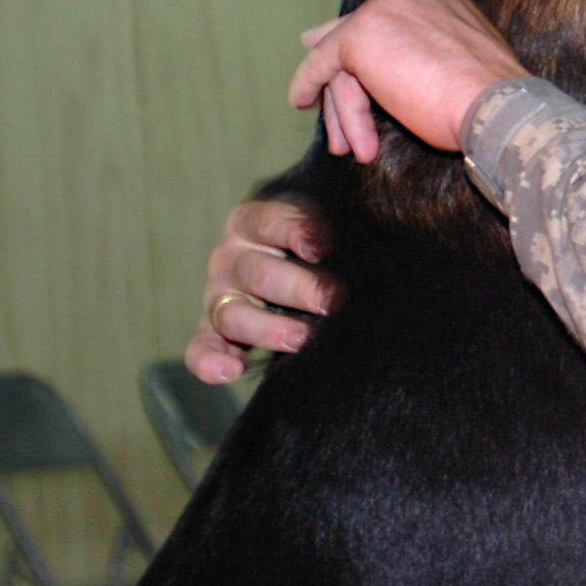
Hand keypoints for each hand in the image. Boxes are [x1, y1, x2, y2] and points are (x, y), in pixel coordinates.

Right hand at [186, 198, 340, 383]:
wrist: (295, 262)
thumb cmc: (318, 240)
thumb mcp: (324, 219)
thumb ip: (340, 219)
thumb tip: (383, 214)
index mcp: (254, 220)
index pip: (272, 222)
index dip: (298, 232)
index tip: (323, 247)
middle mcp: (232, 256)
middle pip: (258, 272)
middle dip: (298, 288)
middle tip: (332, 301)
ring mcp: (220, 295)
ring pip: (232, 313)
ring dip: (267, 328)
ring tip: (301, 339)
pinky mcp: (213, 331)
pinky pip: (202, 348)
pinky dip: (210, 361)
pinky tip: (231, 371)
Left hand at [288, 0, 528, 162]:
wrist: (494, 106)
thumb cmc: (484, 96)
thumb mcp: (454, 60)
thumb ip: (417, 47)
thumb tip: (374, 54)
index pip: (386, 18)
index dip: (369, 50)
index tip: (359, 72)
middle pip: (361, 36)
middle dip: (344, 76)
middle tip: (327, 106)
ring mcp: (382, 9)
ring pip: (345, 58)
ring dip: (344, 106)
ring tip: (348, 144)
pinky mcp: (358, 37)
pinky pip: (320, 65)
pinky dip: (307, 85)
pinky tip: (301, 102)